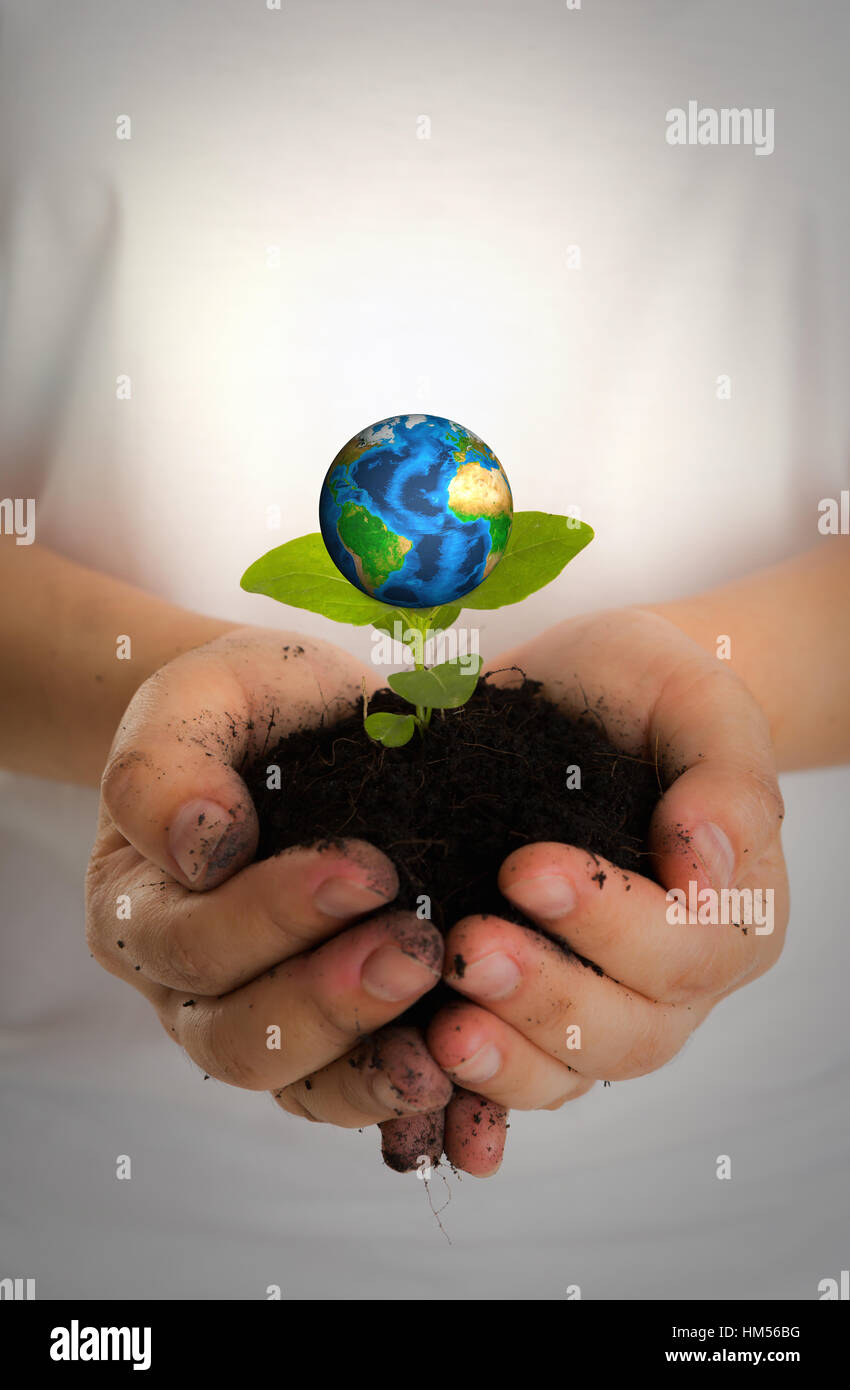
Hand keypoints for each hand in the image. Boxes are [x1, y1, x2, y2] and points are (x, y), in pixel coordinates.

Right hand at [86, 628, 451, 1131]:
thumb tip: (201, 847)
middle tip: (418, 948)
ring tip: (446, 1035)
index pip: (192, 943)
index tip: (367, 868)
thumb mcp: (198, 695)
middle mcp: (185, 986)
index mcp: (136, 908)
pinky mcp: (330, 1038)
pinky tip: (462, 1083)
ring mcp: (257, 1020)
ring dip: (372, 1065)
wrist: (307, 722)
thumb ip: (165, 763)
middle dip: (331, 1000)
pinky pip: (356, 1094)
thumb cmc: (247, 706)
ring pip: (297, 1085)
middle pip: (239, 1036)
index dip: (275, 918)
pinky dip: (405, 1097)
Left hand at [424, 608, 788, 1167]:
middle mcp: (678, 978)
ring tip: (442, 1027)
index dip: (609, 924)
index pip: (687, 948)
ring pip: (571, 1072)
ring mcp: (607, 1004)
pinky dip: (469, 1082)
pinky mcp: (533, 1009)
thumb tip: (706, 873)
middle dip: (547, 998)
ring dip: (506, 1058)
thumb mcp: (697, 699)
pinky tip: (417, 1058)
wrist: (579, 693)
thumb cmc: (646, 689)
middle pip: (631, 1031)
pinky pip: (512, 1072)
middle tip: (469, 948)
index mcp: (733, 911)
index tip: (525, 867)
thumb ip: (724, 778)